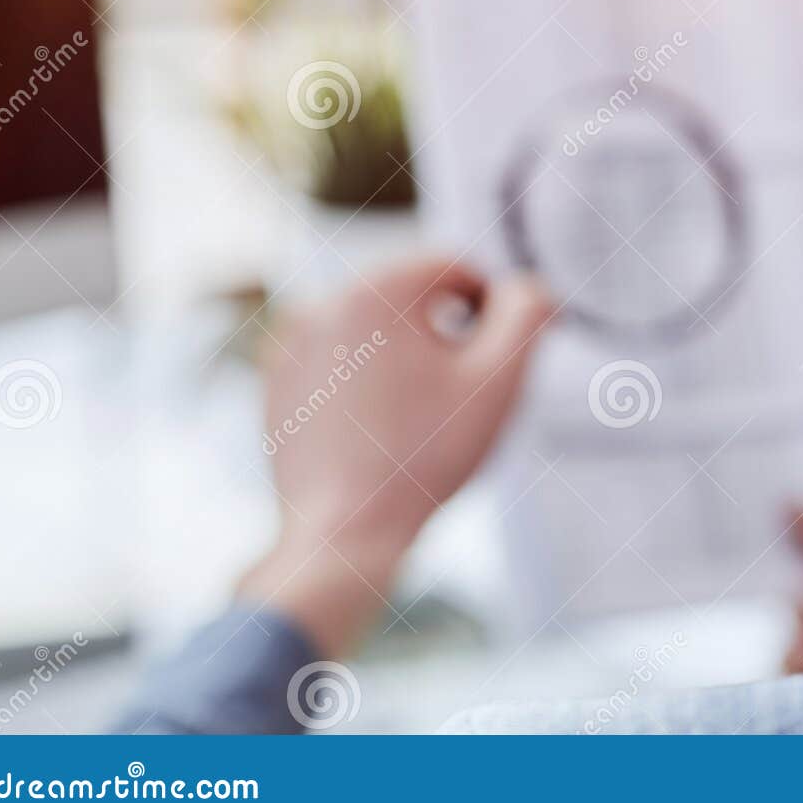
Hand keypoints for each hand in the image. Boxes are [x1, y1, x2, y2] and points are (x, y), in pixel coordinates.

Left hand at [238, 258, 552, 655]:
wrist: (343, 534)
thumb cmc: (424, 458)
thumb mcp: (498, 382)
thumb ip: (525, 315)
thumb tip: (526, 289)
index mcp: (374, 291)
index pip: (455, 268)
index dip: (490, 311)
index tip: (495, 364)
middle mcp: (321, 303)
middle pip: (411, 297)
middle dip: (444, 336)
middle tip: (456, 400)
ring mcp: (289, 344)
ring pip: (374, 329)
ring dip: (406, 357)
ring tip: (418, 419)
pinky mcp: (276, 382)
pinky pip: (339, 360)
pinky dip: (368, 381)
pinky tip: (381, 432)